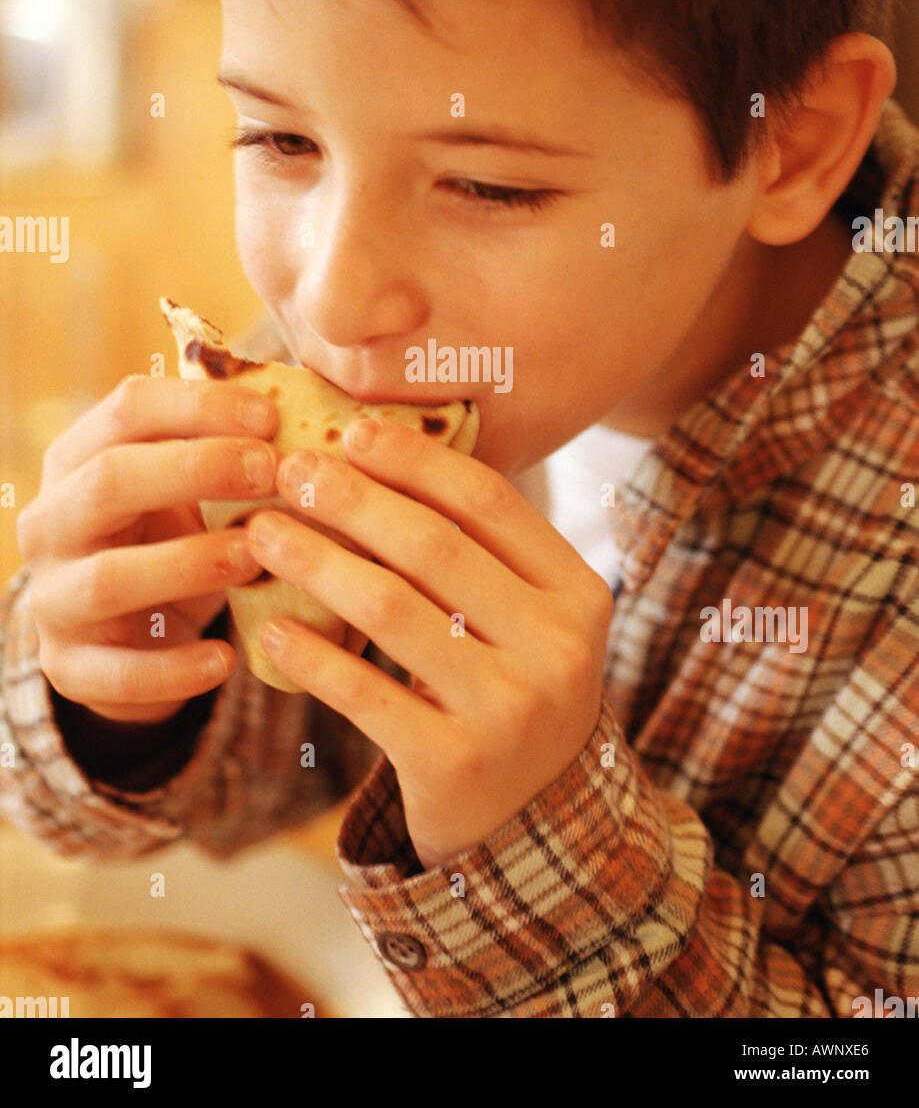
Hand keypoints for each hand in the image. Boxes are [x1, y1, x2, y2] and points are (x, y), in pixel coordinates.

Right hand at [16, 375, 279, 724]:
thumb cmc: (174, 539)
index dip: (201, 406)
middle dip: (197, 469)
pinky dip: (173, 668)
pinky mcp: (68, 667)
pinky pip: (118, 672)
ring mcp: (52, 597)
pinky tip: (226, 659)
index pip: (128, 408)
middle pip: (110, 480)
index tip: (271, 416)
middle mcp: (51, 521)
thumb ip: (230, 450)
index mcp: (78, 459)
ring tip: (256, 557)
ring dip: (189, 564)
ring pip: (109, 577)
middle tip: (270, 472)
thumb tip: (319, 418)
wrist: (127, 636)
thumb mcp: (189, 489)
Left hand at [245, 417, 613, 869]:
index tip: (350, 433)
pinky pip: (366, 692)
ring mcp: (510, 708)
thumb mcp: (524, 620)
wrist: (531, 823)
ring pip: (392, 609)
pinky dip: (312, 655)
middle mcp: (557, 647)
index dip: (414, 460)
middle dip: (352, 499)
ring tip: (262, 534)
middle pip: (435, 546)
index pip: (490, 501)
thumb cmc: (510, 691)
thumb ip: (476, 553)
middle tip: (290, 472)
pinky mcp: (456, 764)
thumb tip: (370, 458)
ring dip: (316, 562)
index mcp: (577, 593)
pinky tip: (271, 630)